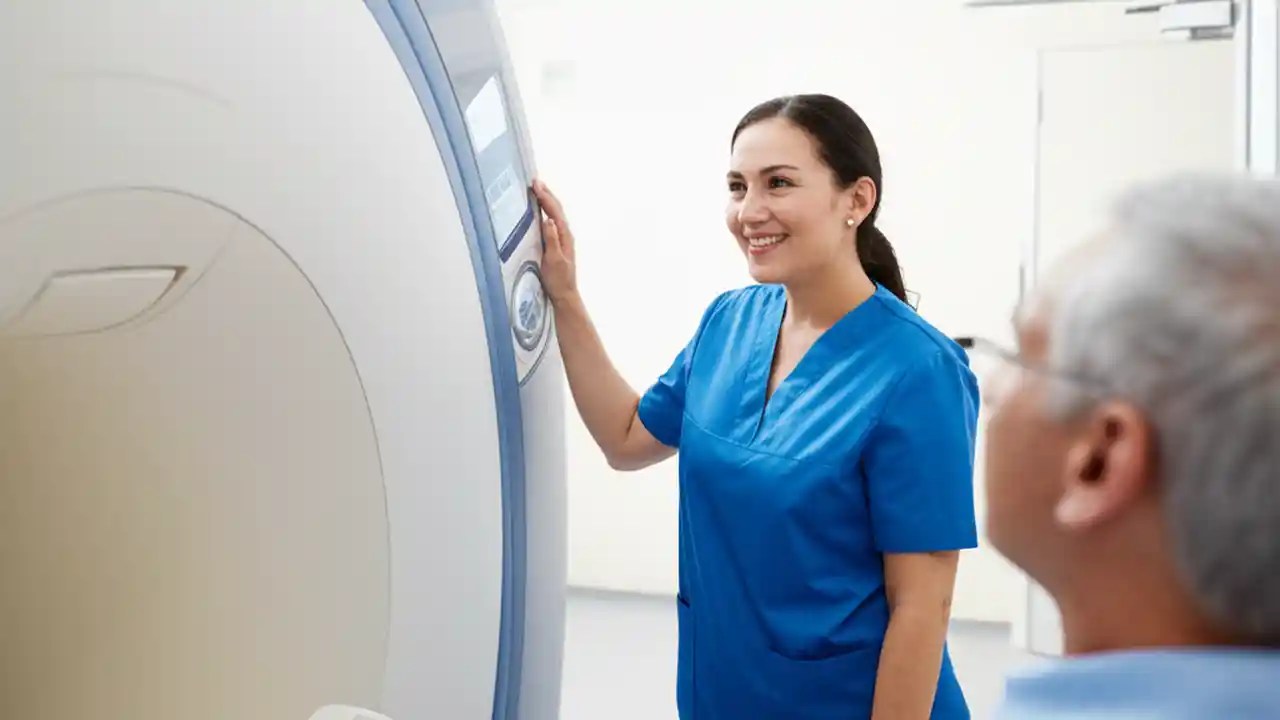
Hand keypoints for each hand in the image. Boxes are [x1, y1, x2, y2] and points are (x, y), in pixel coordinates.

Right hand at [532, 179, 577, 305]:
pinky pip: (552, 221)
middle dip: (546, 194)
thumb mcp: (554, 261)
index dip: (545, 197)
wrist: (564, 294)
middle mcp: (565, 234)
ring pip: (555, 214)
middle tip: (535, 181)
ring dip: (547, 200)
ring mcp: (562, 238)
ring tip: (537, 189)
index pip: (554, 212)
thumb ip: (552, 240)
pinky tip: (540, 210)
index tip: (536, 185)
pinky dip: (546, 211)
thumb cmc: (558, 280)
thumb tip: (549, 220)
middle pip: (556, 209)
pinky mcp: (557, 243)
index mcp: (565, 236)